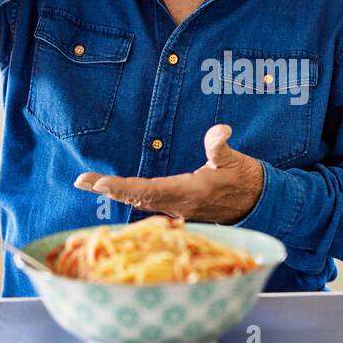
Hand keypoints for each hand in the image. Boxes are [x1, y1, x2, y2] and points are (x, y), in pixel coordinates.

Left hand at [73, 124, 263, 223]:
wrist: (261, 203)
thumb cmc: (246, 179)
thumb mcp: (234, 160)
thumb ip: (221, 146)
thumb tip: (220, 130)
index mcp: (189, 193)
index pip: (148, 191)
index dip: (122, 188)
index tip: (99, 183)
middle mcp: (180, 206)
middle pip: (137, 199)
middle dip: (109, 190)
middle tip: (82, 181)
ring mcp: (179, 212)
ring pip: (141, 203)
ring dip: (116, 193)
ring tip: (92, 185)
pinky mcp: (181, 212)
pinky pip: (150, 206)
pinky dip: (130, 197)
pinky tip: (117, 192)